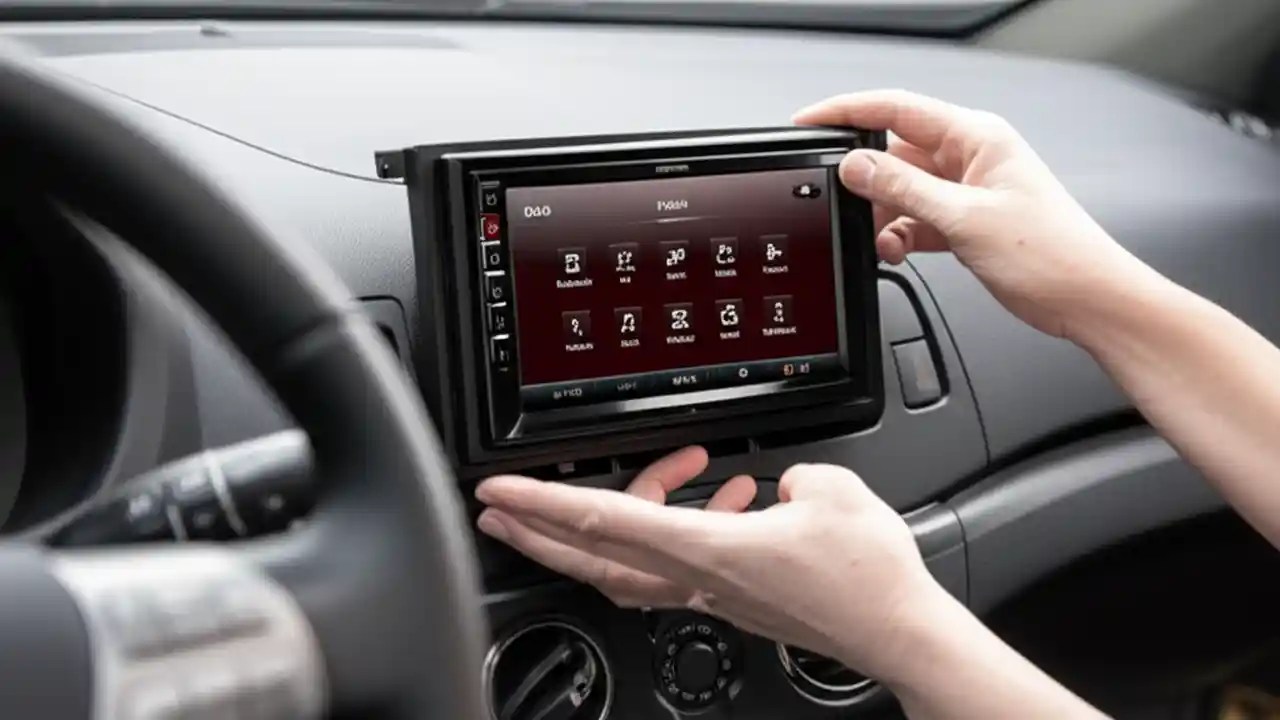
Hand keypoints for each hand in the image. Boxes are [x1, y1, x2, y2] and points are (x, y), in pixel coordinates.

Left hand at [475, 449, 945, 684]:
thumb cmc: (865, 576)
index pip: (603, 520)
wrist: (894, 630)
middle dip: (535, 534)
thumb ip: (793, 474)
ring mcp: (711, 594)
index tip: (500, 492)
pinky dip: (667, 528)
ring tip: (580, 502)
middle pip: (592, 557)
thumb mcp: (830, 490)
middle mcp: (697, 578)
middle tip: (496, 512)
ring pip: (627, 564)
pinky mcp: (732, 598)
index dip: (543, 503)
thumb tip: (780, 486)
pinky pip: (672, 563)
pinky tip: (709, 497)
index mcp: (705, 549)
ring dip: (591, 534)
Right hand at [793, 89, 1153, 338]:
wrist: (1087, 298)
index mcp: (976, 137)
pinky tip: (899, 250)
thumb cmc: (1051, 253)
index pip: (896, 108)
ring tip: (882, 239)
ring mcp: (966, 190)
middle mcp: (970, 157)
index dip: (847, 112)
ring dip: (885, 217)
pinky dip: (902, 235)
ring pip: (901, 191)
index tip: (809, 124)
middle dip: (866, 180)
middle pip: (894, 152)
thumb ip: (903, 190)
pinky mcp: (964, 222)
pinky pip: (915, 219)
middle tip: (842, 202)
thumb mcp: (964, 218)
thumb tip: (856, 166)